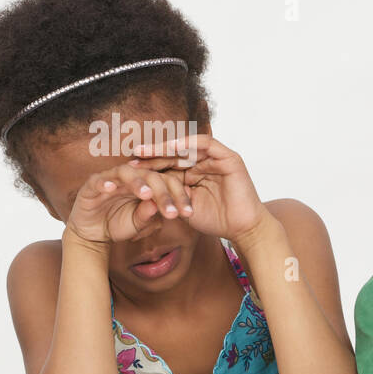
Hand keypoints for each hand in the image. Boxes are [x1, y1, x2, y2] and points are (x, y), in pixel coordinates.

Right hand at [64, 157, 192, 244]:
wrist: (92, 234)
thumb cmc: (117, 225)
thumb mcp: (138, 224)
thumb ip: (149, 216)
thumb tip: (160, 206)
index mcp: (146, 184)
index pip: (166, 183)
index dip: (178, 197)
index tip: (188, 213)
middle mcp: (130, 178)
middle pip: (150, 176)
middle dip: (163, 193)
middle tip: (172, 211)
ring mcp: (110, 178)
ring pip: (126, 172)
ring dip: (137, 182)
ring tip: (146, 195)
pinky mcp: (91, 184)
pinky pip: (98, 180)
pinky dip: (104, 182)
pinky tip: (111, 189)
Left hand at [129, 133, 268, 244]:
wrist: (241, 229)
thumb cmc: (215, 220)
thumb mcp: (184, 206)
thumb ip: (168, 195)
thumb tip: (144, 190)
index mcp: (194, 172)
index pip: (169, 163)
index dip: (150, 164)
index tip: (131, 168)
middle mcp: (204, 162)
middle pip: (176, 152)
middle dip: (154, 153)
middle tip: (135, 154)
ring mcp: (216, 158)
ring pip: (188, 146)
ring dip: (167, 147)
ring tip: (148, 150)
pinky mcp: (228, 157)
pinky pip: (207, 144)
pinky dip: (190, 144)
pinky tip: (173, 147)